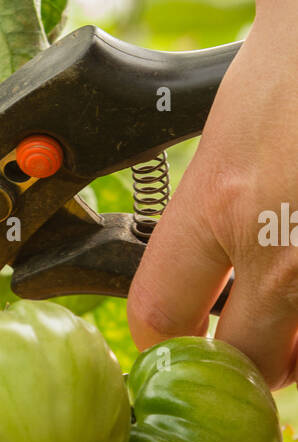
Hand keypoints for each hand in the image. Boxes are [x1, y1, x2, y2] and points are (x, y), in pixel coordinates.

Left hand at [128, 0, 297, 387]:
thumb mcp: (245, 81)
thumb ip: (220, 131)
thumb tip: (226, 102)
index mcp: (220, 200)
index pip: (158, 313)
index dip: (162, 338)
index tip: (172, 338)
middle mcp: (278, 247)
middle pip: (246, 360)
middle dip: (247, 358)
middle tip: (251, 339)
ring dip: (296, 343)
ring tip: (290, 318)